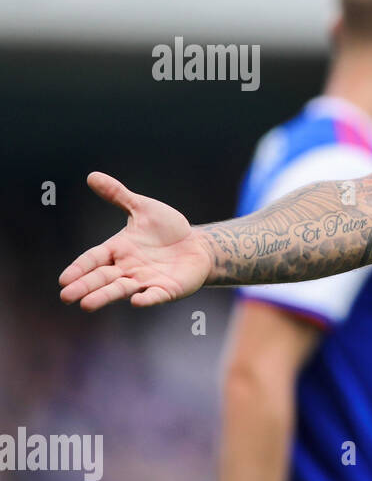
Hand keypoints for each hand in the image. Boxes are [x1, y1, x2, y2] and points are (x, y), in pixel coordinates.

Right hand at [58, 172, 212, 310]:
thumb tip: (92, 175)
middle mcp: (128, 268)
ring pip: (121, 289)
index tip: (63, 279)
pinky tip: (136, 302)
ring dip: (104, 296)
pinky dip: (146, 299)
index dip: (79, 268)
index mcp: (118, 249)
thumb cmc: (168, 229)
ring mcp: (146, 280)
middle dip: (85, 286)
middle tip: (66, 296)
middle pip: (102, 278)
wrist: (198, 245)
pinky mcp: (167, 289)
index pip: (93, 259)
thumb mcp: (143, 208)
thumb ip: (118, 195)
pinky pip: (155, 295)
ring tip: (86, 304)